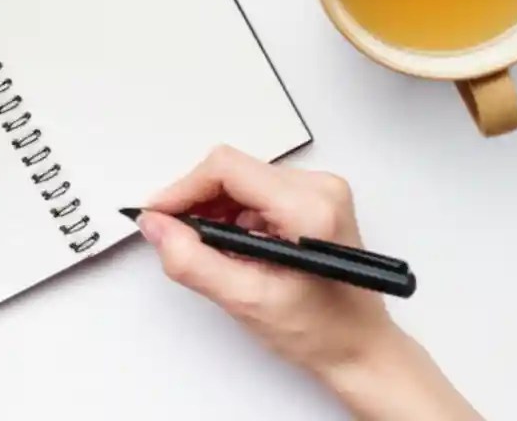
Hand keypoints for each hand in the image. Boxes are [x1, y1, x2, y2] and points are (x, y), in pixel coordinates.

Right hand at [142, 146, 479, 419]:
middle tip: (178, 240)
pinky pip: (258, 191)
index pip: (227, 168)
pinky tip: (237, 249)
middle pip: (233, 171)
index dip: (184, 189)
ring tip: (216, 254)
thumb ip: (193, 260)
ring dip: (217, 212)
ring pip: (242, 180)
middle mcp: (321, 188)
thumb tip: (156, 226)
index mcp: (310, 208)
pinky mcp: (316, 199)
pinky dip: (236, 216)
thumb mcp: (247, 300)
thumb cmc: (322, 331)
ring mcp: (321, 191)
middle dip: (199, 204)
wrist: (360, 348)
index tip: (159, 215)